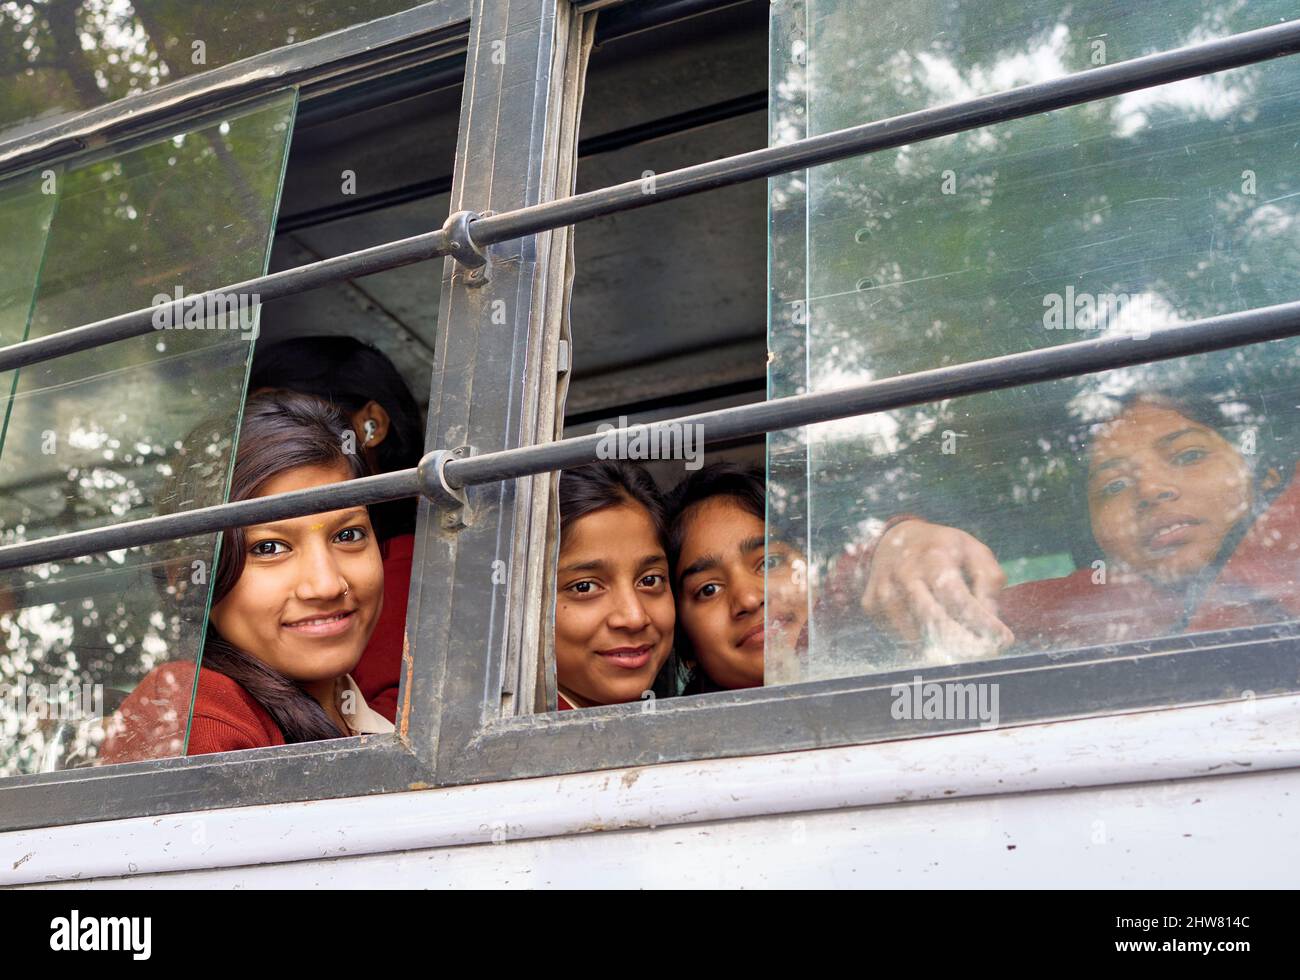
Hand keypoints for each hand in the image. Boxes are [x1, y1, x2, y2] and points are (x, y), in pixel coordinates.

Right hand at [862, 519, 1014, 659]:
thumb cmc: (942, 549)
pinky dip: (921, 641)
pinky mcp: (871, 606)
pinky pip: (900, 637)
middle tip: (985, 651)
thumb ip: (989, 582)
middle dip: (963, 643)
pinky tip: (932, 628)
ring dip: (944, 646)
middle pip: (933, 621)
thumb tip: (992, 618)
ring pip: (915, 636)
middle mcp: (903, 574)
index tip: (1004, 639)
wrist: (893, 538)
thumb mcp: (973, 552)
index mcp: (933, 557)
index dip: (981, 623)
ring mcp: (883, 592)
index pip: (957, 598)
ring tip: (962, 639)